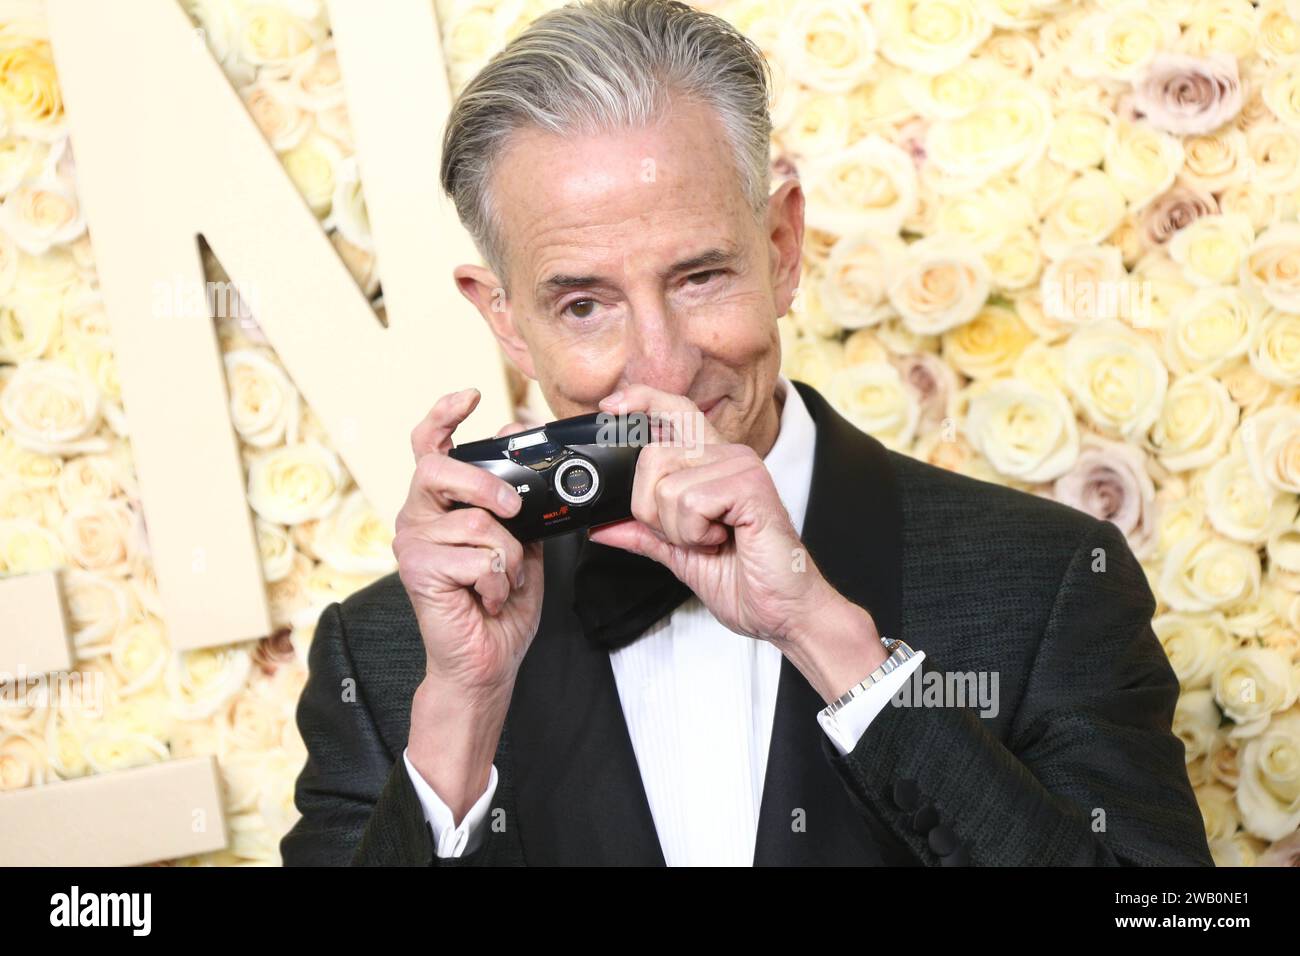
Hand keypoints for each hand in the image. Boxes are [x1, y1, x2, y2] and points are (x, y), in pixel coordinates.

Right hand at [393, 388, 544, 702]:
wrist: (487, 659)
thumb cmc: (500, 603)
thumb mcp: (520, 543)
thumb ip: (520, 506)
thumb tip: (536, 467)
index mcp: (441, 503)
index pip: (430, 445)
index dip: (445, 414)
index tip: (472, 395)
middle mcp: (419, 516)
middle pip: (440, 468)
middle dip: (485, 484)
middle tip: (514, 511)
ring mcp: (413, 542)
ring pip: (476, 521)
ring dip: (508, 556)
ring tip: (502, 582)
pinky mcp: (418, 570)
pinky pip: (478, 557)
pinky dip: (499, 582)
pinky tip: (489, 600)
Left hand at [586, 384, 842, 648]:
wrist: (782, 612)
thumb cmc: (745, 581)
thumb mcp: (679, 555)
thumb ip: (642, 533)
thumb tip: (600, 526)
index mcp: (712, 464)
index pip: (674, 411)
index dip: (641, 400)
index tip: (610, 408)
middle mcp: (727, 456)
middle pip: (652, 457)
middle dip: (652, 511)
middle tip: (688, 536)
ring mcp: (740, 467)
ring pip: (666, 486)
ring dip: (678, 530)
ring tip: (712, 541)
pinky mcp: (750, 486)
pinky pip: (690, 501)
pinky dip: (695, 534)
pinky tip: (724, 540)